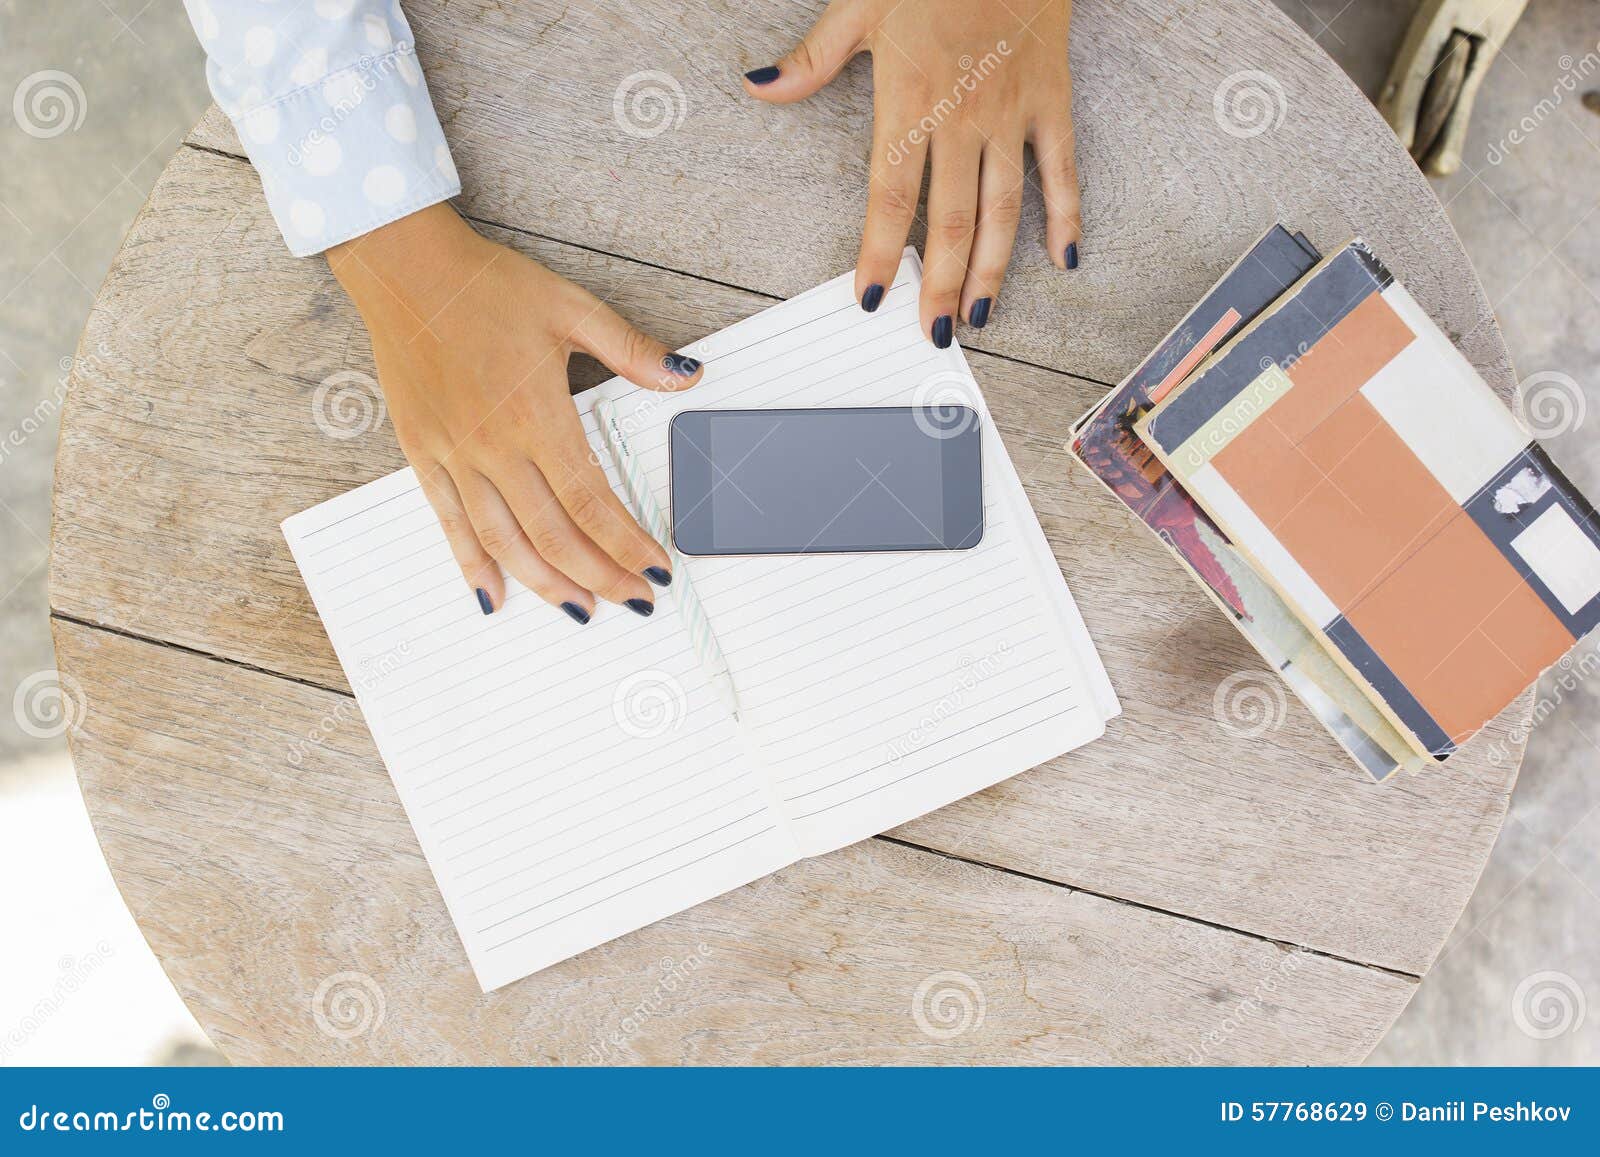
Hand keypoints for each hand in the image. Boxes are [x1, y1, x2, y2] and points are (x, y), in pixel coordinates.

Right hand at [327, 204, 701, 622]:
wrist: (406, 268)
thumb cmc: (486, 286)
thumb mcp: (572, 307)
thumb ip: (631, 350)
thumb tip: (685, 377)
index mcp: (537, 414)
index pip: (592, 501)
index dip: (627, 544)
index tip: (656, 569)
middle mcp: (494, 445)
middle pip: (555, 534)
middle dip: (600, 576)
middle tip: (633, 601)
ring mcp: (455, 455)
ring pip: (504, 541)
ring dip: (546, 583)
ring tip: (581, 610)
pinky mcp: (422, 454)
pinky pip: (448, 523)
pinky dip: (470, 565)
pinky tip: (492, 595)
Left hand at [743, 0, 1078, 345]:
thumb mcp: (861, 2)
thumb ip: (813, 58)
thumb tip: (760, 85)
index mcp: (911, 100)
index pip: (890, 196)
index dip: (878, 253)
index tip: (871, 298)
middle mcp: (964, 118)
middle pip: (950, 221)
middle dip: (938, 284)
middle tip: (931, 331)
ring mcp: (1012, 114)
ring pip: (1003, 210)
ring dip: (992, 270)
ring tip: (978, 316)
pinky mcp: (1052, 101)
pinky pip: (1062, 170)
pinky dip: (1066, 216)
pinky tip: (1061, 259)